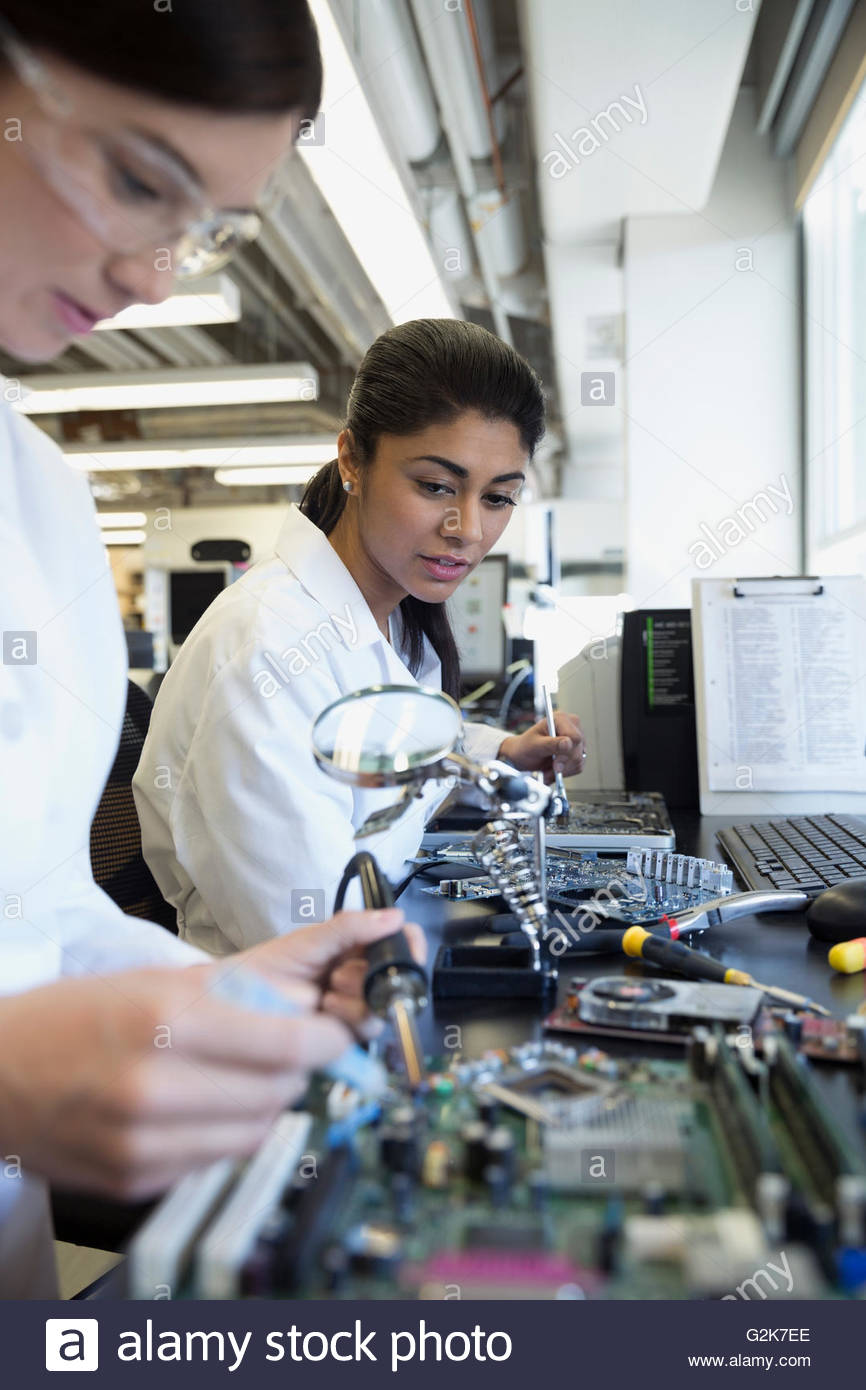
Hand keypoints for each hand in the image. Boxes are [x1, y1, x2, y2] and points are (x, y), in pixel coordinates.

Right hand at [0, 966, 353, 1200]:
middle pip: (279, 1091)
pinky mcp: (136, 1180)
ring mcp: (144, 1142)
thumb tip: (304, 1005)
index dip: (328, 1039)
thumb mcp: (153, 980)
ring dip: (269, 1104)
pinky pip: (216, 1159)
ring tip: (247, 1077)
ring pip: (256, 1132)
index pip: (288, 1043)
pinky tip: (206, 1107)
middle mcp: (156, 1086)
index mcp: (166, 1020)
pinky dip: (226, 1133)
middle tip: (293, 1051)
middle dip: (300, 1070)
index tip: (337, 1034)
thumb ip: (234, 995)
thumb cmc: (68, 1019)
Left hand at [243, 908, 426, 1038]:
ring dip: (360, 998)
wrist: (239, 1001)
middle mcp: (362, 975)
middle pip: (397, 977)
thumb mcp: (309, 940)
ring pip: (384, 1005)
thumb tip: (395, 916)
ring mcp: (356, 1006)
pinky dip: (350, 1019)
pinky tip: (327, 1009)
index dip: (409, 946)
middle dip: (376, 975)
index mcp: (356, 946)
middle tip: (342, 973)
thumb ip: (349, 927)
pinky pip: (367, 1028)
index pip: (399, 942)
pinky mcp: (346, 1034)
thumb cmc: (270, 965)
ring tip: (330, 991)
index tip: (407, 950)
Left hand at [498, 710, 585, 781]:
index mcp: (561, 719)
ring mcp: (576, 740)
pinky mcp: (578, 751)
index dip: (567, 753)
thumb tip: (568, 743)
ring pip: (579, 760)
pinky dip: (566, 772)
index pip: (575, 737)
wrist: (523, 755)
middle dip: (563, 764)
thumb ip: (551, 744)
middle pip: (578, 750)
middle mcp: (572, 727)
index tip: (555, 764)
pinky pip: (578, 766)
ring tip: (548, 770)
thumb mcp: (535, 745)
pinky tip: (554, 770)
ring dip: (563, 770)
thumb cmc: (526, 746)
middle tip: (549, 771)